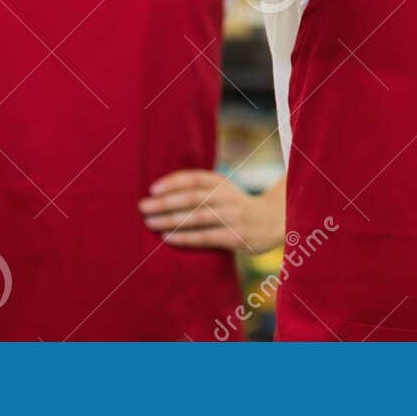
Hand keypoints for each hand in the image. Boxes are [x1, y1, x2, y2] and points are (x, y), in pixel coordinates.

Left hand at [140, 171, 284, 253]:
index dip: (173, 182)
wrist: (274, 222)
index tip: (152, 188)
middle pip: (192, 197)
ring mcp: (232, 217)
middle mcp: (227, 197)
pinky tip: (167, 237)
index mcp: (222, 183)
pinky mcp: (235, 237)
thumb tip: (160, 193)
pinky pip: (205, 237)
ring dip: (171, 220)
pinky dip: (184, 237)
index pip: (195, 178)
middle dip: (165, 202)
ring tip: (150, 222)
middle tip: (143, 207)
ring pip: (197, 217)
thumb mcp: (223, 192)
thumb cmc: (236, 207)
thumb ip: (200, 190)